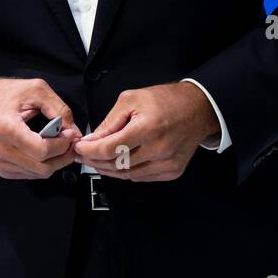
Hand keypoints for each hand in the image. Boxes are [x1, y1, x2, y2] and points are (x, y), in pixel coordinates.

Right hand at [0, 77, 82, 179]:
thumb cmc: (3, 95)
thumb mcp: (35, 89)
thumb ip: (58, 108)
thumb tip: (73, 130)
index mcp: (7, 129)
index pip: (41, 150)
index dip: (61, 145)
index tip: (69, 134)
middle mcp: (1, 149)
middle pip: (42, 167)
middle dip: (63, 156)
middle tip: (69, 142)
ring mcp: (1, 161)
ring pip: (38, 173)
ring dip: (55, 162)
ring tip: (59, 145)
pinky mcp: (3, 168)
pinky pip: (30, 174)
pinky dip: (42, 165)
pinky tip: (45, 151)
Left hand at [72, 81, 218, 181]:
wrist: (198, 109)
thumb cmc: (165, 101)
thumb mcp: (132, 99)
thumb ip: (110, 121)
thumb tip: (92, 140)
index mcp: (147, 128)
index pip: (110, 149)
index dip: (90, 151)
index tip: (79, 148)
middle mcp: (159, 149)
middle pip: (116, 165)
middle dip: (95, 161)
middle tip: (84, 155)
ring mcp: (167, 163)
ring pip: (127, 175)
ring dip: (108, 169)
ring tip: (98, 159)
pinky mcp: (172, 171)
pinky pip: (142, 177)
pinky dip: (126, 172)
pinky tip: (119, 162)